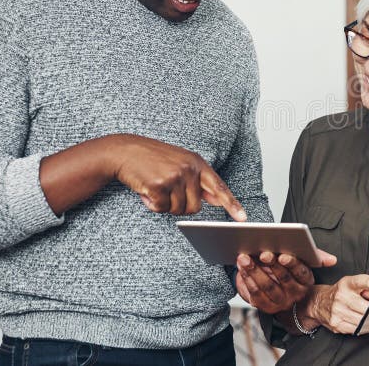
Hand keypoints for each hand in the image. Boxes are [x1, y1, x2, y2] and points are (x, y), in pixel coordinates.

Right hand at [112, 134, 246, 219]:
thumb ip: (199, 181)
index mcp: (197, 163)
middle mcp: (189, 169)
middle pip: (195, 208)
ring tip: (155, 187)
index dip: (232, 204)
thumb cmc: (153, 158)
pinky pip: (161, 208)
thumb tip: (216, 199)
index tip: (243, 218)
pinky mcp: (159, 185)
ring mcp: (174, 176)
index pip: (219, 186)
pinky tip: (146, 190)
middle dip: (180, 206)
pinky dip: (152, 204)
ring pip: (177, 210)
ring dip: (164, 204)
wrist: (125, 151)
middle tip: (166, 191)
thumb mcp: (180, 163)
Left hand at [235, 250, 336, 313]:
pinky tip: (241, 268)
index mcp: (306, 281)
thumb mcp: (304, 262)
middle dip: (271, 264)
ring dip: (254, 271)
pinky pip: (255, 294)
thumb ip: (316, 256)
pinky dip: (247, 279)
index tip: (282, 255)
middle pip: (282, 279)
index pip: (301, 272)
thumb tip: (332, 260)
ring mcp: (280, 302)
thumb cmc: (291, 271)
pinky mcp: (265, 307)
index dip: (291, 263)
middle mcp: (295, 294)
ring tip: (244, 257)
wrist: (281, 293)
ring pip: (266, 286)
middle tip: (262, 253)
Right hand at [303, 274, 368, 333]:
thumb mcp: (351, 284)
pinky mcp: (337, 324)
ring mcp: (337, 312)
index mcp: (346, 284)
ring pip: (362, 320)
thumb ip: (367, 286)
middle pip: (365, 307)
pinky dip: (362, 326)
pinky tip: (362, 322)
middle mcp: (341, 297)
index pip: (359, 281)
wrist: (319, 302)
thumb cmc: (340, 292)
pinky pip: (356, 329)